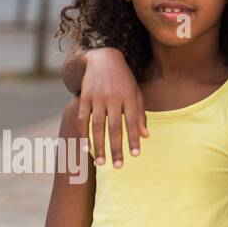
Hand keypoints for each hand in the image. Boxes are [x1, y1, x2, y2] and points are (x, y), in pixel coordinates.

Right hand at [80, 48, 147, 167]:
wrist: (104, 60)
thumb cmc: (124, 81)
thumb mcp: (136, 94)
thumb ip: (140, 115)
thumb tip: (145, 136)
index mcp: (130, 97)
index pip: (133, 122)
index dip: (133, 139)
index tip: (135, 155)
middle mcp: (113, 98)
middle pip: (115, 127)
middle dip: (116, 147)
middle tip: (118, 166)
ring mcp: (97, 98)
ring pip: (97, 126)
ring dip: (99, 145)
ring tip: (101, 162)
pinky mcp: (84, 98)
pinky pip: (82, 119)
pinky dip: (84, 134)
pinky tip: (86, 147)